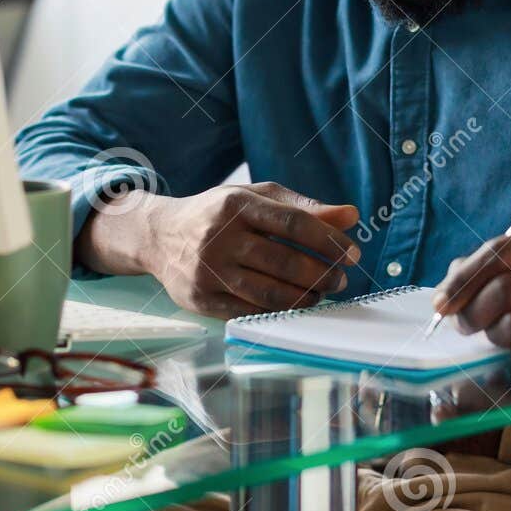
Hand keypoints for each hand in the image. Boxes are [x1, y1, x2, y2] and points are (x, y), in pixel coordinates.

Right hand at [79, 182, 360, 318]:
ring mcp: (208, 270)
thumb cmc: (218, 214)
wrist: (159, 236)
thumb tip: (352, 216)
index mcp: (237, 204)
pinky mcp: (201, 299)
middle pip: (284, 262)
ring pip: (269, 293)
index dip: (328, 240)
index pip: (293, 223)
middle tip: (341, 278)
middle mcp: (220, 237)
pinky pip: (249, 311)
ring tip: (322, 293)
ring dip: (305, 297)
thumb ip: (303, 207)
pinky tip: (296, 305)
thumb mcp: (256, 198)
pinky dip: (279, 312)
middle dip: (322, 274)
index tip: (352, 253)